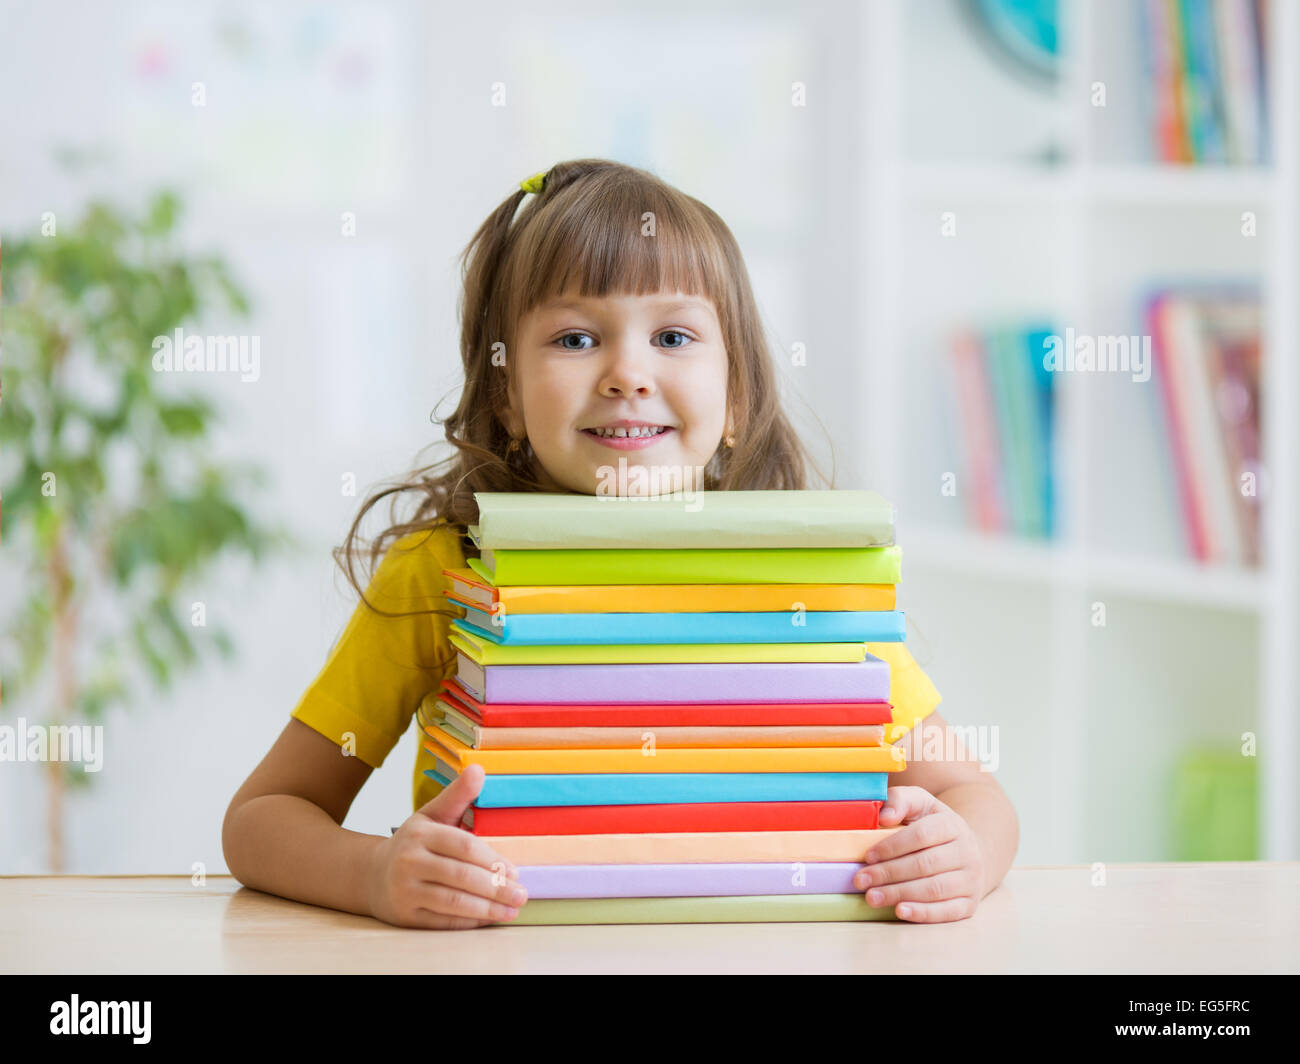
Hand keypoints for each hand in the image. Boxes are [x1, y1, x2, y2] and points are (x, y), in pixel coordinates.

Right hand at [366, 763, 527, 928]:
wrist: (372, 874)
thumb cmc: (414, 843)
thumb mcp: (433, 814)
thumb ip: (457, 794)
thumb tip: (478, 768)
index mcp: (421, 834)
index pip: (464, 847)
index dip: (492, 860)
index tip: (515, 871)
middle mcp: (409, 861)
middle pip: (461, 876)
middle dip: (495, 887)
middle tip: (521, 894)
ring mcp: (404, 890)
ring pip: (453, 902)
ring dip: (487, 908)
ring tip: (512, 910)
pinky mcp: (404, 915)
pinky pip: (442, 921)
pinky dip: (469, 922)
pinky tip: (489, 919)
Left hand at [855, 785, 984, 922]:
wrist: (966, 852)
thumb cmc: (932, 825)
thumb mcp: (919, 804)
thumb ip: (899, 800)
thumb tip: (883, 817)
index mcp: (952, 825)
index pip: (921, 835)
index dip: (892, 846)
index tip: (868, 856)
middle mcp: (967, 852)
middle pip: (925, 864)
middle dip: (889, 873)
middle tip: (861, 880)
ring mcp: (971, 879)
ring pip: (934, 889)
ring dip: (899, 894)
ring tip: (872, 897)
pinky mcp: (970, 904)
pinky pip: (947, 911)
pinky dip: (922, 913)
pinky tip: (900, 911)